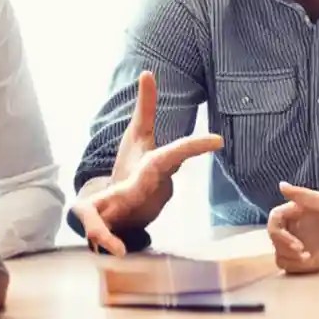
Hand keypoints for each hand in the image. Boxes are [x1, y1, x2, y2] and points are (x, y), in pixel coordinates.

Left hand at [71, 71, 222, 254]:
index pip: (176, 151)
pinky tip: (103, 246)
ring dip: (117, 214)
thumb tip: (148, 72)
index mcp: (155, 165)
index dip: (194, 145)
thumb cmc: (135, 169)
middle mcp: (146, 186)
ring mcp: (128, 204)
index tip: (217, 140)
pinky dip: (102, 236)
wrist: (125, 210)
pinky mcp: (109, 219)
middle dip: (166, 165)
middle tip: (176, 158)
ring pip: (130, 202)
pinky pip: (101, 227)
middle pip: (157, 172)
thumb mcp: (138, 135)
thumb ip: (146, 107)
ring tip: (117, 226)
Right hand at [267, 182, 318, 273]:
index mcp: (298, 211)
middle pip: (274, 237)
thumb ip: (304, 196)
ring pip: (279, 252)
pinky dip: (293, 265)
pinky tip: (309, 262)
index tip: (294, 242)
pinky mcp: (308, 260)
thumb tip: (281, 185)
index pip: (275, 219)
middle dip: (283, 245)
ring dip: (287, 256)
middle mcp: (297, 227)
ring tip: (306, 258)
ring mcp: (302, 244)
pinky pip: (289, 265)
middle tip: (302, 251)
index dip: (277, 231)